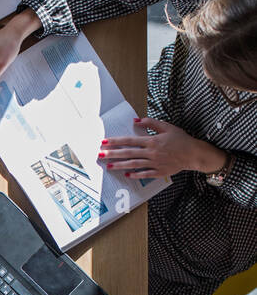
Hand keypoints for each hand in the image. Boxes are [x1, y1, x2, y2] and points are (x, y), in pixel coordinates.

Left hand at [98, 118, 224, 179]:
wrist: (193, 153)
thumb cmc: (180, 139)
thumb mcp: (167, 126)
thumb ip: (151, 122)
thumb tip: (136, 119)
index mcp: (152, 141)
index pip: (130, 141)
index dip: (116, 141)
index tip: (105, 142)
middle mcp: (151, 152)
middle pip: (128, 153)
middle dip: (113, 154)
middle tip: (100, 155)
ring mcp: (155, 163)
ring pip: (134, 164)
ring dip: (120, 165)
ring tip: (108, 166)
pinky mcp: (159, 172)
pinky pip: (144, 174)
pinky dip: (135, 174)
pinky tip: (126, 174)